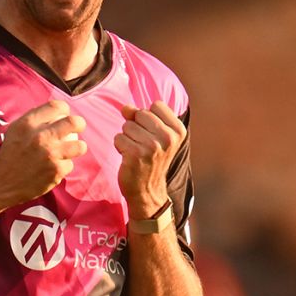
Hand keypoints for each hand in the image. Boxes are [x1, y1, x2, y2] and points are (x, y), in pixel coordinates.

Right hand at [0, 100, 86, 226]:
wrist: (2, 183)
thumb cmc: (11, 154)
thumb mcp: (15, 130)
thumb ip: (35, 120)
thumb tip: (56, 111)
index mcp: (29, 123)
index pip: (56, 106)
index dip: (64, 109)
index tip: (64, 115)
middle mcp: (41, 137)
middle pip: (74, 122)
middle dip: (79, 124)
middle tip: (78, 128)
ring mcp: (50, 154)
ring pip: (80, 146)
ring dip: (78, 147)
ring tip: (72, 149)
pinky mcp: (56, 171)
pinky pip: (69, 165)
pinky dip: (63, 167)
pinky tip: (54, 167)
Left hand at [115, 101, 185, 217]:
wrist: (148, 190)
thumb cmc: (151, 159)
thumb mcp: (155, 135)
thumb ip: (142, 116)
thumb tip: (126, 108)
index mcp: (178, 130)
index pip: (156, 105)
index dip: (148, 117)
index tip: (152, 134)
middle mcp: (168, 138)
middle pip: (140, 113)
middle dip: (136, 127)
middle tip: (143, 145)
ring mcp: (152, 146)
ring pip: (127, 126)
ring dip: (127, 138)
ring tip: (136, 152)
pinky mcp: (136, 154)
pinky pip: (118, 138)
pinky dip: (120, 147)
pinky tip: (129, 158)